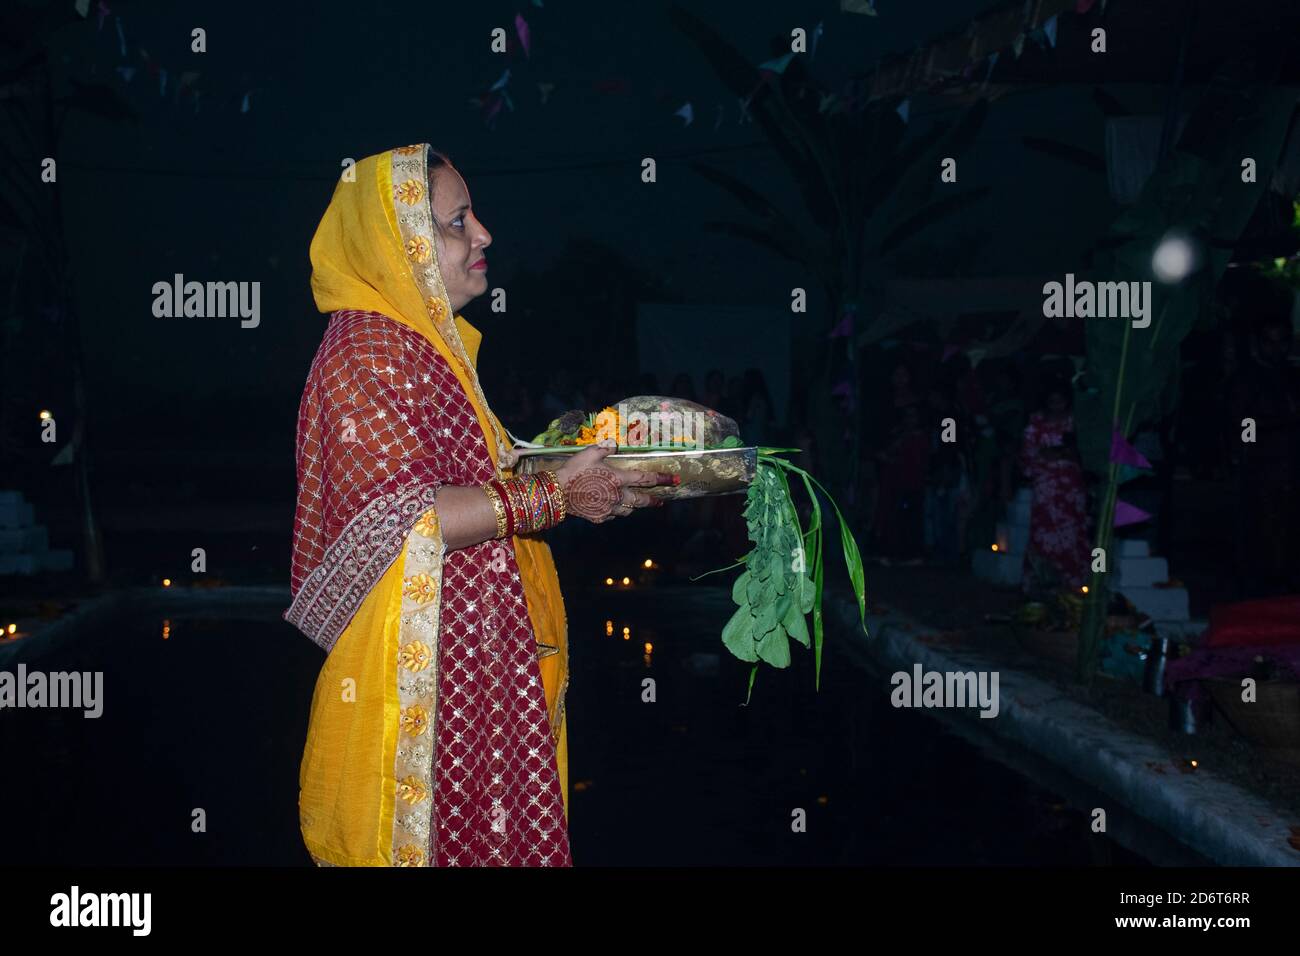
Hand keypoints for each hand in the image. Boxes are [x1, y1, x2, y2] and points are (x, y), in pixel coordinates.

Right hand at [554, 439, 676, 523]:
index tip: (675, 480)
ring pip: (628, 510)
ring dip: (634, 506)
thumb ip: (606, 448)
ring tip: (635, 503)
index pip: (646, 478)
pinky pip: (613, 515)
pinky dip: (615, 511)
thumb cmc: (574, 469)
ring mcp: (608, 508)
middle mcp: (617, 495)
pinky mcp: (599, 517)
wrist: (557, 491)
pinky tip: (613, 507)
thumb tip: (615, 444)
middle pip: (641, 500)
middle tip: (661, 501)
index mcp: (618, 478)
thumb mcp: (590, 452)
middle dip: (653, 500)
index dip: (662, 478)